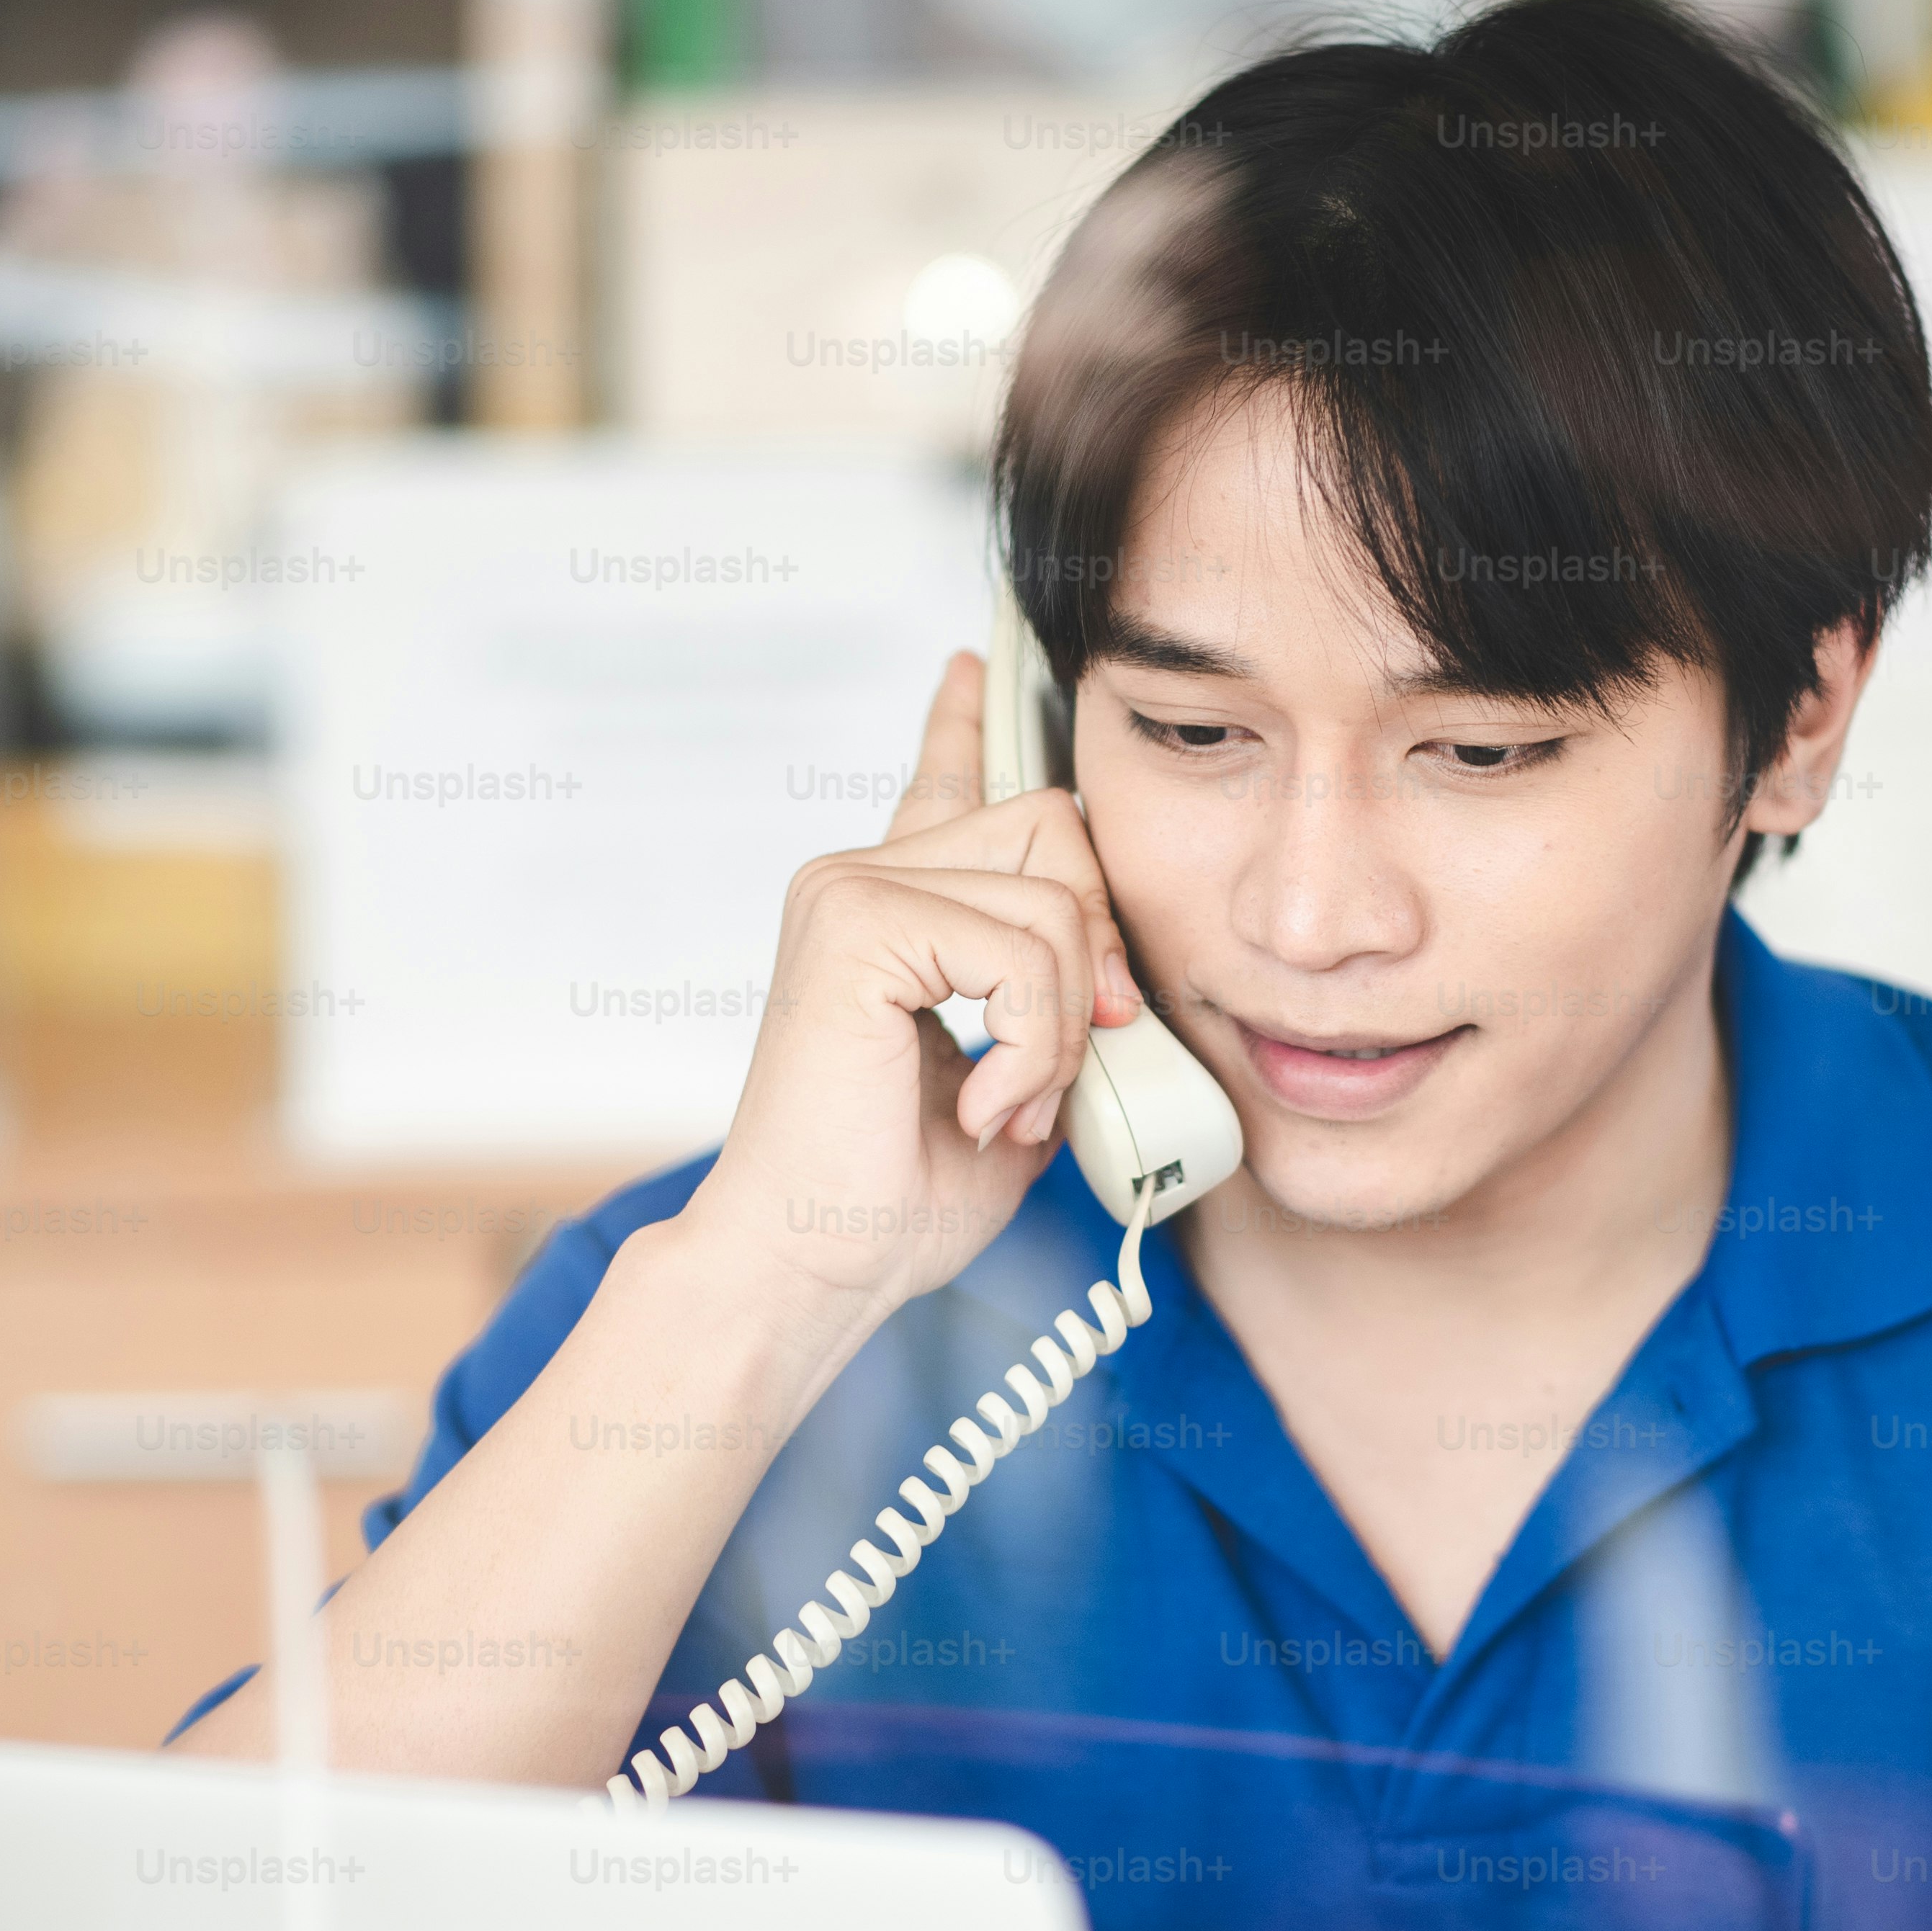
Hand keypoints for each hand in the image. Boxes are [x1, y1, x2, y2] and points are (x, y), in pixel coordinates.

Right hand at [677, 652, 1144, 1317]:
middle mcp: (863, 876)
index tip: (977, 663)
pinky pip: (1024, 950)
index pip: (945, 782)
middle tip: (1058, 1064)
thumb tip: (1121, 978)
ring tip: (1007, 1106)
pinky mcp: (855, 921)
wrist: (809, 1267)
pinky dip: (1034, 1047)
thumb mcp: (1016, 1085)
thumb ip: (1055, 1007)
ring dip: (1064, 1029)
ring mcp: (851, 887)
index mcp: (890, 909)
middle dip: (1094, 952)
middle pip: (1058, 829)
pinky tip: (982, 1106)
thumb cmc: (892, 1201)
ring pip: (1054, 900)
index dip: (968, 722)